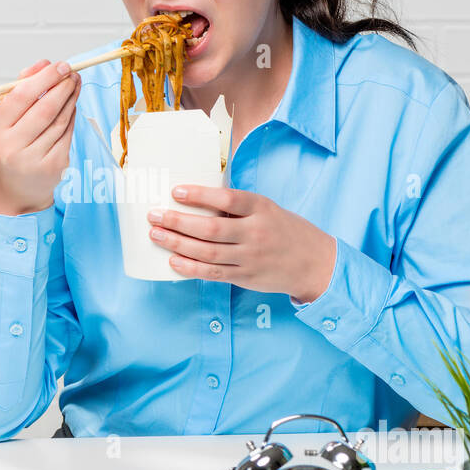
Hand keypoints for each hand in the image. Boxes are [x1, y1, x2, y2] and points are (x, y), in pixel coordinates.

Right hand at [0, 59, 78, 215]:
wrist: (13, 192)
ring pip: (60, 121)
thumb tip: (43, 64)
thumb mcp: (3, 120)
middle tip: (72, 73)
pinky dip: (72, 117)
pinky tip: (72, 106)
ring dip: (71, 99)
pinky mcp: (53, 167)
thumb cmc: (8, 147)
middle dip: (62, 87)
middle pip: (45, 109)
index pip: (20, 96)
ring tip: (74, 85)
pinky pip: (67, 135)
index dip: (44, 78)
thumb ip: (21, 89)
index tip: (59, 66)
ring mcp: (34, 159)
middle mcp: (12, 146)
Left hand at [146, 186, 336, 302]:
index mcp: (262, 208)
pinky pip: (212, 273)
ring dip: (177, 244)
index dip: (199, 195)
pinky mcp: (245, 277)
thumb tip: (197, 199)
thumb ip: (238, 206)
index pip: (227, 199)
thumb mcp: (268, 209)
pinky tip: (173, 260)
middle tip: (155, 215)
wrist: (314, 263)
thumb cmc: (285, 230)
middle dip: (178, 222)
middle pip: (211, 228)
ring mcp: (250, 257)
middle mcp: (256, 233)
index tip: (176, 191)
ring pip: (207, 252)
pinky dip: (190, 268)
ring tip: (156, 235)